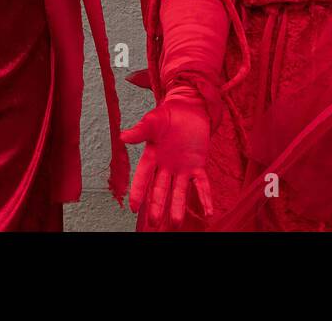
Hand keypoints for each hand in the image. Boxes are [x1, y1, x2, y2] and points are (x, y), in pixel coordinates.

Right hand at [121, 88, 212, 228]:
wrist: (188, 109)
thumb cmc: (166, 116)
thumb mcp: (152, 121)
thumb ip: (140, 131)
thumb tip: (122, 137)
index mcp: (151, 157)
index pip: (143, 177)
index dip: (138, 192)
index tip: (134, 208)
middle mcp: (165, 168)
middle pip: (160, 190)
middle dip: (157, 206)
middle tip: (154, 223)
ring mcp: (182, 169)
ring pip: (179, 191)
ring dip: (178, 206)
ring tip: (176, 223)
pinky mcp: (198, 166)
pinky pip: (202, 184)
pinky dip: (205, 198)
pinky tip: (209, 213)